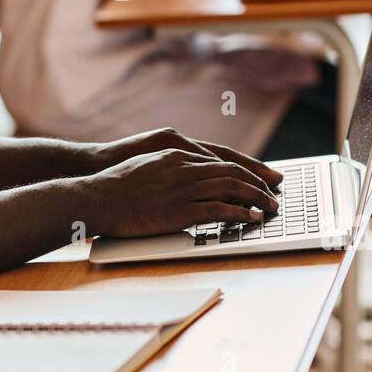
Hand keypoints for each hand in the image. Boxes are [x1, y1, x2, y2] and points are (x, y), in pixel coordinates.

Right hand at [81, 147, 281, 238]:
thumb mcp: (145, 165)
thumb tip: (185, 174)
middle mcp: (184, 166)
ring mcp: (184, 187)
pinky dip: (241, 213)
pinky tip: (252, 218)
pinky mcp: (182, 209)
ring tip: (271, 205)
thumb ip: (169, 167)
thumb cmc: (115, 184)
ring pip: (231, 188)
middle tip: (275, 189)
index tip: (261, 174)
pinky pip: (220, 210)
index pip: (220, 158)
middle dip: (257, 180)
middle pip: (231, 170)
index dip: (244, 167)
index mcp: (176, 153)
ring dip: (256, 197)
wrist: (96, 195)